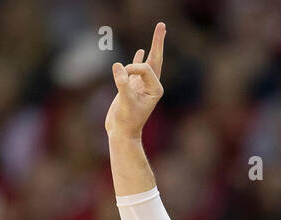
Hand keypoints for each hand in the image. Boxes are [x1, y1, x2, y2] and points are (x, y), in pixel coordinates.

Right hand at [105, 21, 164, 137]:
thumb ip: (123, 84)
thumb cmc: (126, 121)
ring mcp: (142, 85)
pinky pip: (137, 68)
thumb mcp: (125, 103)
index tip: (121, 77)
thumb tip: (118, 66)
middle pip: (156, 58)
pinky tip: (140, 50)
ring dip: (152, 46)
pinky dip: (137, 59)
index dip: (132, 69)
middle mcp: (152, 85)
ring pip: (148, 62)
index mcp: (155, 89)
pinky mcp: (132, 86)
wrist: (122, 133)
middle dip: (158, 42)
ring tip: (159, 31)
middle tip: (162, 25)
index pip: (146, 68)